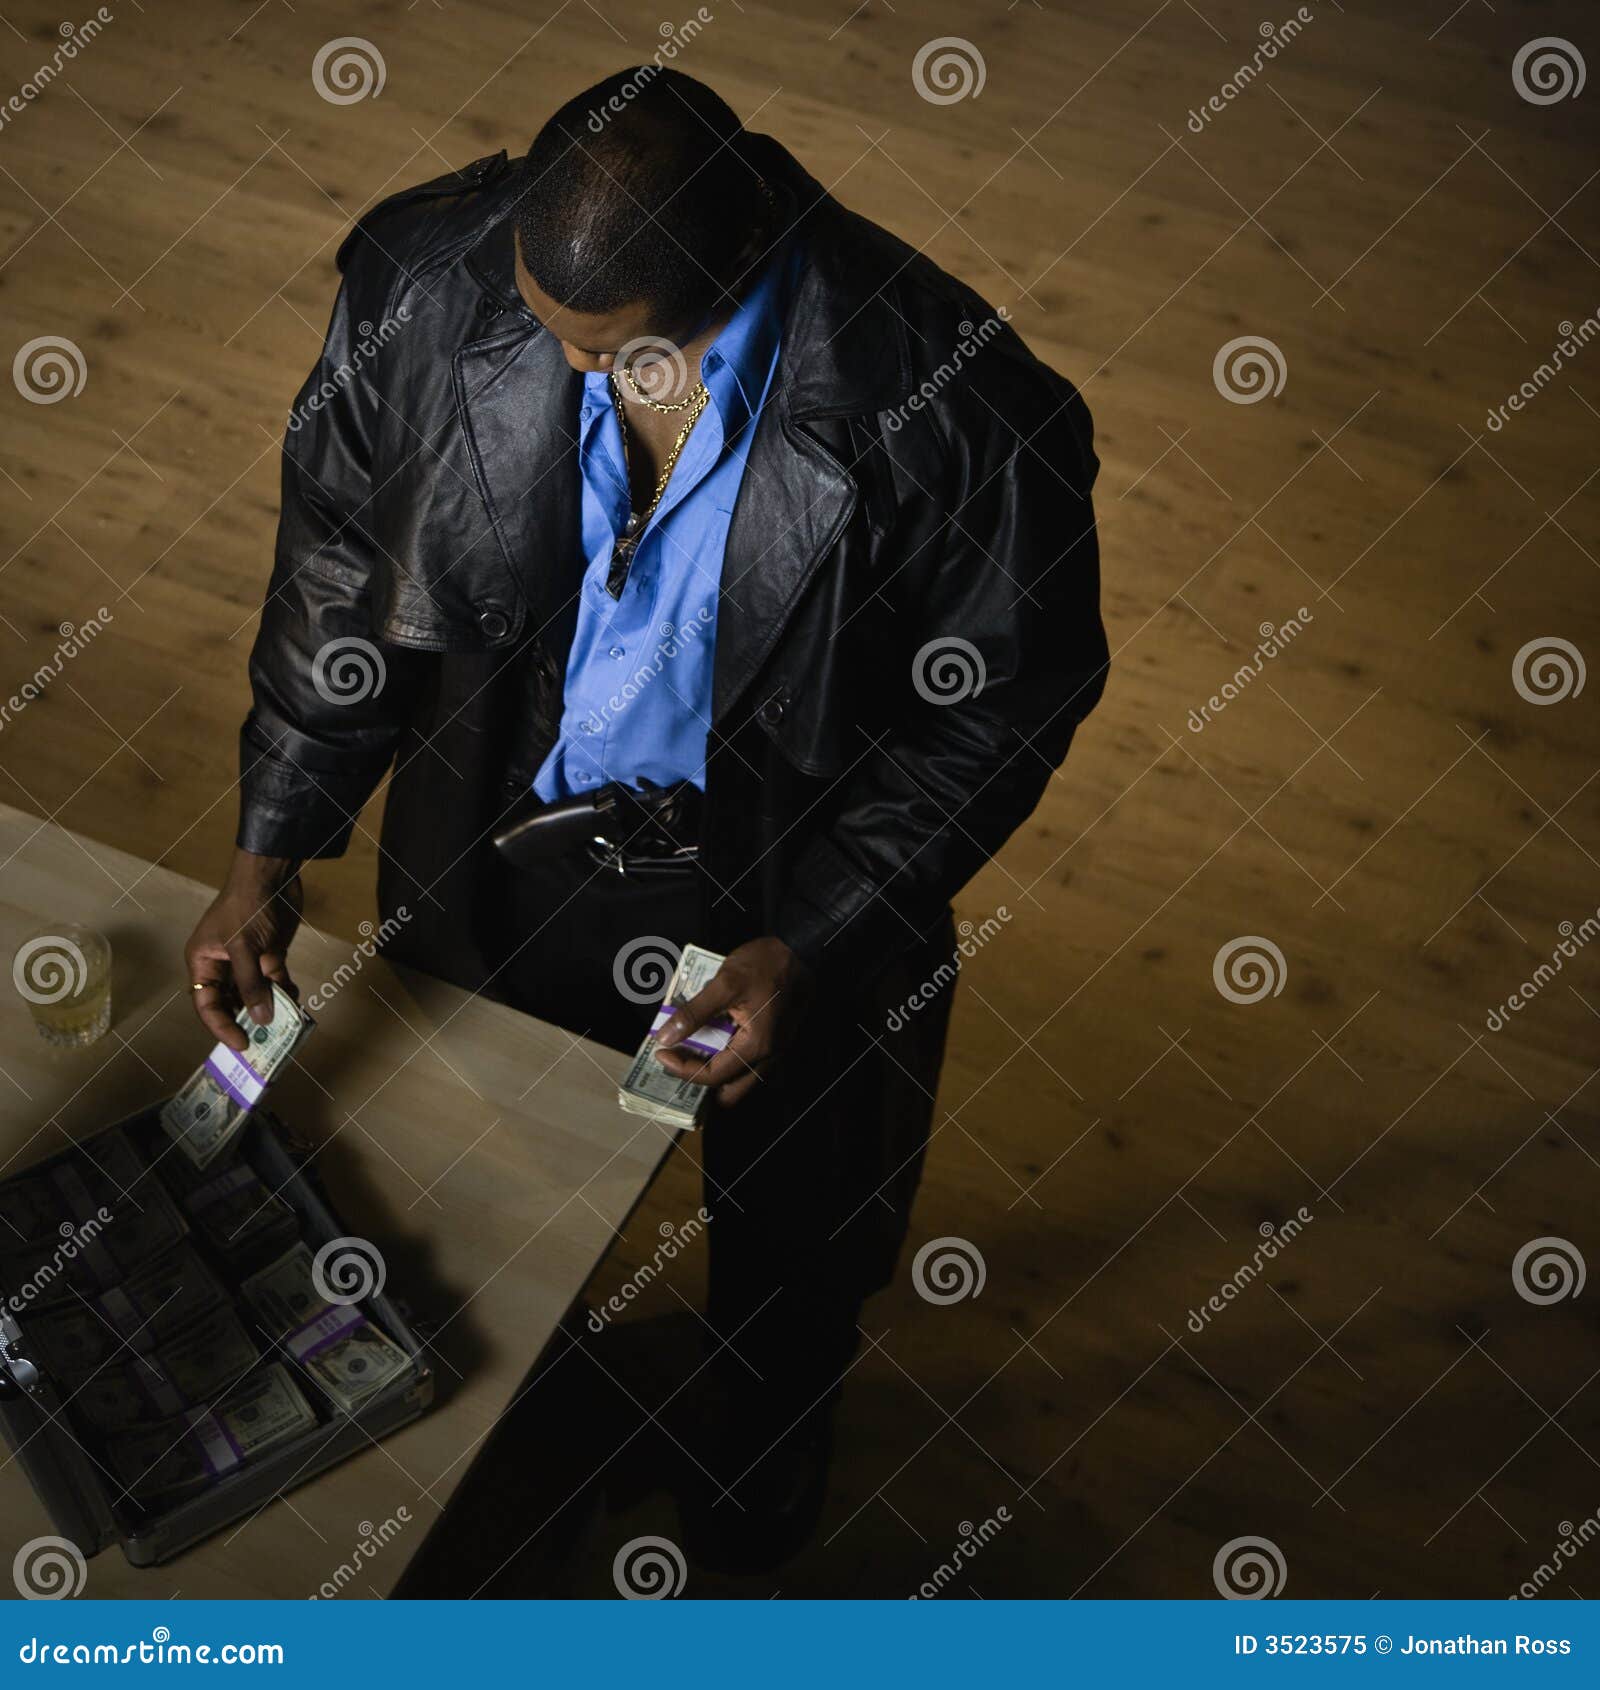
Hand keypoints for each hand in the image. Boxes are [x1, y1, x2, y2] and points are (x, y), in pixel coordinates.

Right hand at [183, 851, 302, 1051]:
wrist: (273, 875)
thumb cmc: (246, 906)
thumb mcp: (244, 948)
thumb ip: (251, 984)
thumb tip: (261, 1019)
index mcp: (203, 961)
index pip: (206, 1003)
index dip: (221, 1026)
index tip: (241, 1044)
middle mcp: (222, 964)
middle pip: (231, 1001)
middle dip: (246, 1020)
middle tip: (265, 1042)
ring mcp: (248, 960)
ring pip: (256, 993)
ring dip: (270, 1007)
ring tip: (285, 1024)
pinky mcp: (270, 953)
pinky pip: (275, 980)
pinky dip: (284, 990)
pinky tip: (296, 999)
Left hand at [653, 936, 811, 1106]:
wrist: (801, 949)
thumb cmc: (765, 964)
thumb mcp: (724, 984)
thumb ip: (694, 1013)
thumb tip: (665, 1038)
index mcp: (756, 1046)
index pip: (713, 1076)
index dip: (682, 1069)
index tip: (661, 1052)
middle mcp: (769, 1056)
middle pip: (729, 1092)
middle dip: (700, 1082)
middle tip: (678, 1061)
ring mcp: (774, 1050)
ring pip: (739, 1079)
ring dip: (714, 1071)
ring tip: (690, 1051)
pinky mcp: (773, 1040)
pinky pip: (747, 1062)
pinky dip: (726, 1058)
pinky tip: (710, 1039)